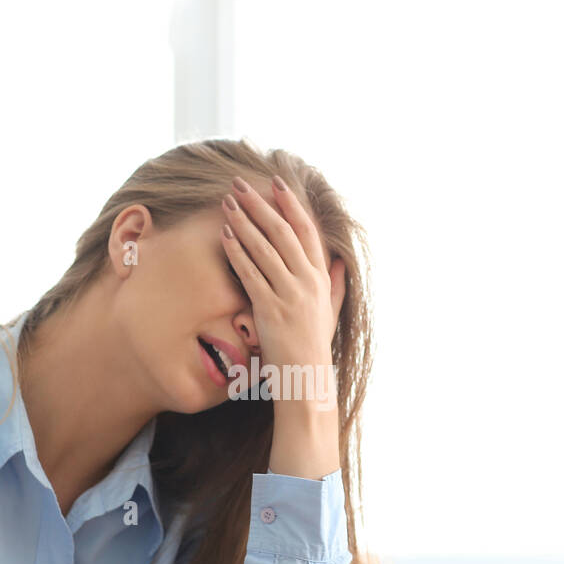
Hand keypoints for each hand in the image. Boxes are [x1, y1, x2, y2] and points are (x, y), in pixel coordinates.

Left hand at [221, 175, 346, 375]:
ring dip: (245, 222)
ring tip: (228, 203)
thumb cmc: (313, 347)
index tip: (276, 183)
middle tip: (240, 185)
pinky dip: (238, 252)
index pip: (307, 232)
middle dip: (261, 205)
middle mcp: (306, 282)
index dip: (291, 205)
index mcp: (319, 279)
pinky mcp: (271, 310)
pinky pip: (252, 274)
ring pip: (266, 249)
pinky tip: (225, 235)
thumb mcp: (329, 313)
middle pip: (283, 233)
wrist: (306, 379)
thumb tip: (338, 264)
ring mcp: (289, 295)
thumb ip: (334, 286)